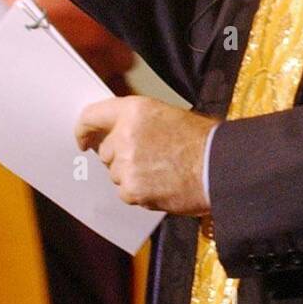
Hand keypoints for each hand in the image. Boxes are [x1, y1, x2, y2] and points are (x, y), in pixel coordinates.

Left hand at [76, 95, 216, 215]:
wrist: (219, 166)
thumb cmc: (200, 140)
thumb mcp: (165, 115)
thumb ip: (135, 122)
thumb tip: (112, 134)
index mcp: (133, 110)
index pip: (91, 116)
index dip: (83, 130)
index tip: (83, 140)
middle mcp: (125, 135)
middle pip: (105, 151)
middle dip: (120, 157)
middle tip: (149, 158)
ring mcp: (126, 164)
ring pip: (115, 174)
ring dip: (131, 175)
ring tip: (160, 171)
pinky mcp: (132, 190)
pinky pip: (125, 193)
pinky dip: (140, 193)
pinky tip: (161, 184)